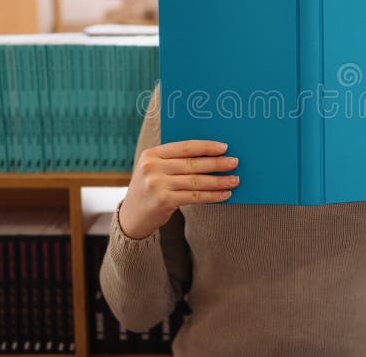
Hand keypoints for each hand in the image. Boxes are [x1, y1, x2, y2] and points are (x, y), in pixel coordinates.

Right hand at [119, 140, 239, 238]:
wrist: (131, 218)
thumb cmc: (150, 190)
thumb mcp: (156, 170)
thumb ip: (175, 161)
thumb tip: (211, 156)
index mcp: (152, 154)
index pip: (184, 147)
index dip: (206, 146)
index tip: (224, 147)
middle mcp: (152, 167)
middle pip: (192, 164)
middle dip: (217, 163)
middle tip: (235, 162)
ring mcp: (156, 184)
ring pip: (196, 181)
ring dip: (219, 181)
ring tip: (235, 180)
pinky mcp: (163, 201)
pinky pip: (194, 196)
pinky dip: (212, 195)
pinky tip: (224, 194)